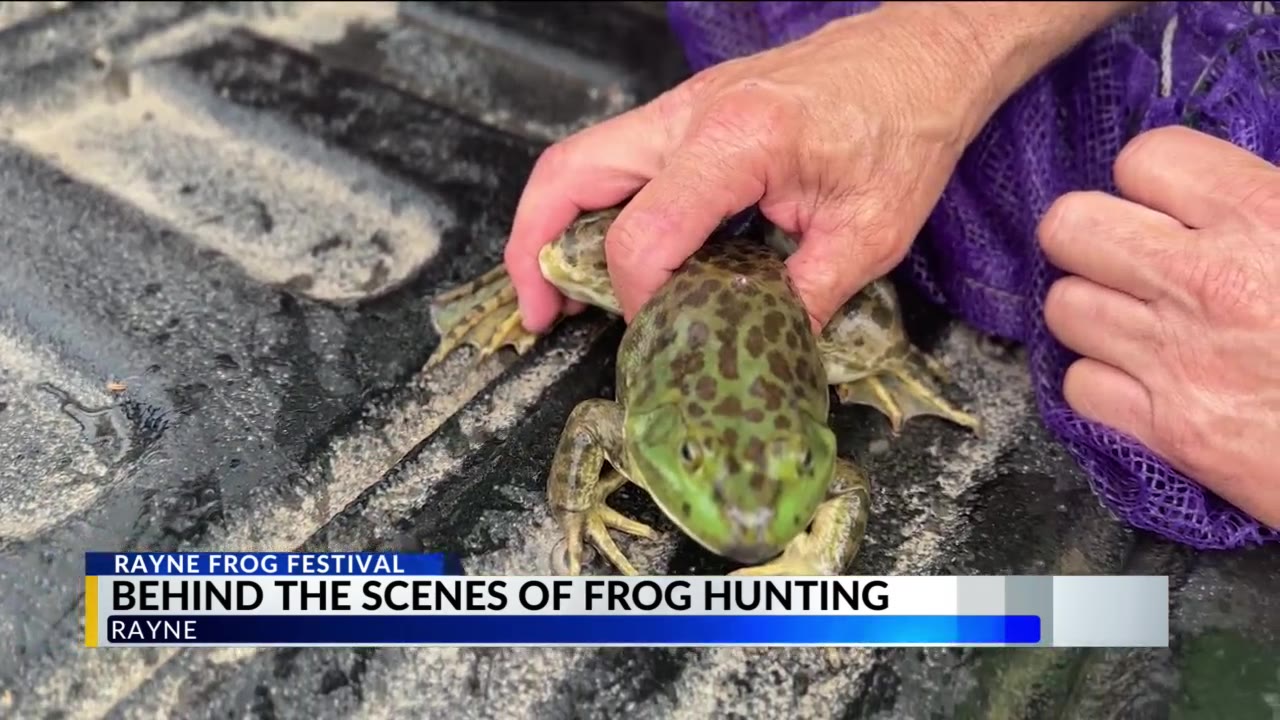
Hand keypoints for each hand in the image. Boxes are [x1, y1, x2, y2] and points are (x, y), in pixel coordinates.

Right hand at [503, 2, 1140, 333]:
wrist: (923, 55)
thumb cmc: (906, 123)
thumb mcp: (870, 231)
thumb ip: (805, 298)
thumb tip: (758, 353)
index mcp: (736, 140)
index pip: (643, 232)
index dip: (636, 297)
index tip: (654, 334)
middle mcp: (690, 114)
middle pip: (567, 174)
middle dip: (533, 248)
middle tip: (537, 311)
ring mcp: (682, 107)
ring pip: (579, 161)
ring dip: (553, 225)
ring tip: (560, 291)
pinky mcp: (688, 115)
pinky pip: (616, 159)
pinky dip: (594, 208)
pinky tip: (612, 251)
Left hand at [1039, 126, 1279, 528]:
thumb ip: (1270, 198)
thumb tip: (1218, 185)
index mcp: (1260, 215)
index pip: (1143, 159)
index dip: (1154, 178)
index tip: (1175, 203)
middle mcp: (1202, 281)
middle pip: (1069, 227)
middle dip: (1094, 235)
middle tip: (1131, 254)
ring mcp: (1175, 359)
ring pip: (1063, 306)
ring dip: (1093, 307)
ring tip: (1137, 316)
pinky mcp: (1168, 432)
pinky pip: (1079, 386)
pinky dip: (1102, 382)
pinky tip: (1142, 377)